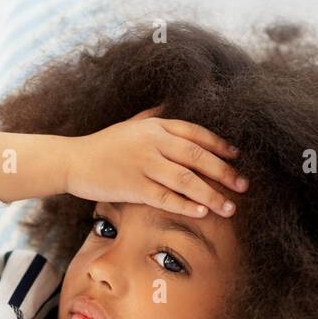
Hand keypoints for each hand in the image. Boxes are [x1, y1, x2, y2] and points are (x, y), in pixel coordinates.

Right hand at [64, 108, 245, 217]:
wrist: (73, 161)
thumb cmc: (104, 145)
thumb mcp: (131, 124)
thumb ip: (154, 115)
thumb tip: (173, 106)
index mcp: (156, 126)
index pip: (197, 134)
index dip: (221, 147)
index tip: (238, 158)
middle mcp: (153, 143)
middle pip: (198, 157)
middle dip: (224, 173)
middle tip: (244, 186)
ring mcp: (144, 165)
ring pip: (186, 180)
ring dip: (212, 195)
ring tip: (230, 208)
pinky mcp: (134, 187)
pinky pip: (166, 198)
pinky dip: (186, 206)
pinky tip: (203, 213)